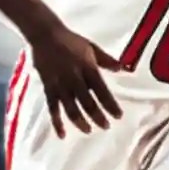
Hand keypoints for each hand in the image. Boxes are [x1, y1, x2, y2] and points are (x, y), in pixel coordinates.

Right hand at [27, 24, 123, 138]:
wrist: (45, 35)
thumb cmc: (71, 40)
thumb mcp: (91, 47)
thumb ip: (106, 60)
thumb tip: (122, 69)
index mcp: (88, 67)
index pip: (102, 91)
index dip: (110, 105)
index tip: (118, 116)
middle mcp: (75, 78)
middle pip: (88, 102)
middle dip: (98, 116)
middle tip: (106, 126)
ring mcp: (60, 84)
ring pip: (71, 108)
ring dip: (80, 122)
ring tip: (88, 130)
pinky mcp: (48, 88)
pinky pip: (53, 108)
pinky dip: (57, 123)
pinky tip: (62, 134)